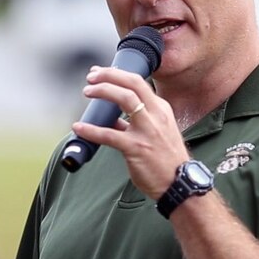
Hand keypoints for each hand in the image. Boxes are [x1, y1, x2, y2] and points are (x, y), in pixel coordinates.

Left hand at [72, 66, 188, 198]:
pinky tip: (79, 128)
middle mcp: (156, 115)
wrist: (179, 184)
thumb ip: (137, 124)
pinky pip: (109, 134)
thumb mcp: (158, 133)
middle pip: (132, 83)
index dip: (117, 74)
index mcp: (161, 109)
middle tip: (91, 76)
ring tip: (87, 92)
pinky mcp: (136, 148)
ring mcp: (147, 131)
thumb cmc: (166, 161)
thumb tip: (113, 120)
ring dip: (103, 91)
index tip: (101, 74)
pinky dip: (90, 129)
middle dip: (109, 75)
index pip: (139, 82)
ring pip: (124, 99)